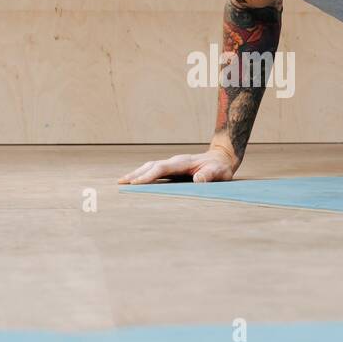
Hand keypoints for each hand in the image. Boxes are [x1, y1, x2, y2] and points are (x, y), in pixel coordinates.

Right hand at [118, 148, 237, 184]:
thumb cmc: (219, 168)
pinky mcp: (172, 168)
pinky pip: (154, 170)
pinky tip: (136, 181)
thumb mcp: (219, 173)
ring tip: (122, 182)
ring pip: (150, 167)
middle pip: (150, 166)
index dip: (148, 176)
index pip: (161, 168)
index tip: (136, 184)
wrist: (221, 158)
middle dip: (136, 174)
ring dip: (136, 173)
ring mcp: (172, 164)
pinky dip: (143, 174)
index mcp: (183, 162)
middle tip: (121, 183)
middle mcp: (175, 161)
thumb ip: (209, 176)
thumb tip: (198, 180)